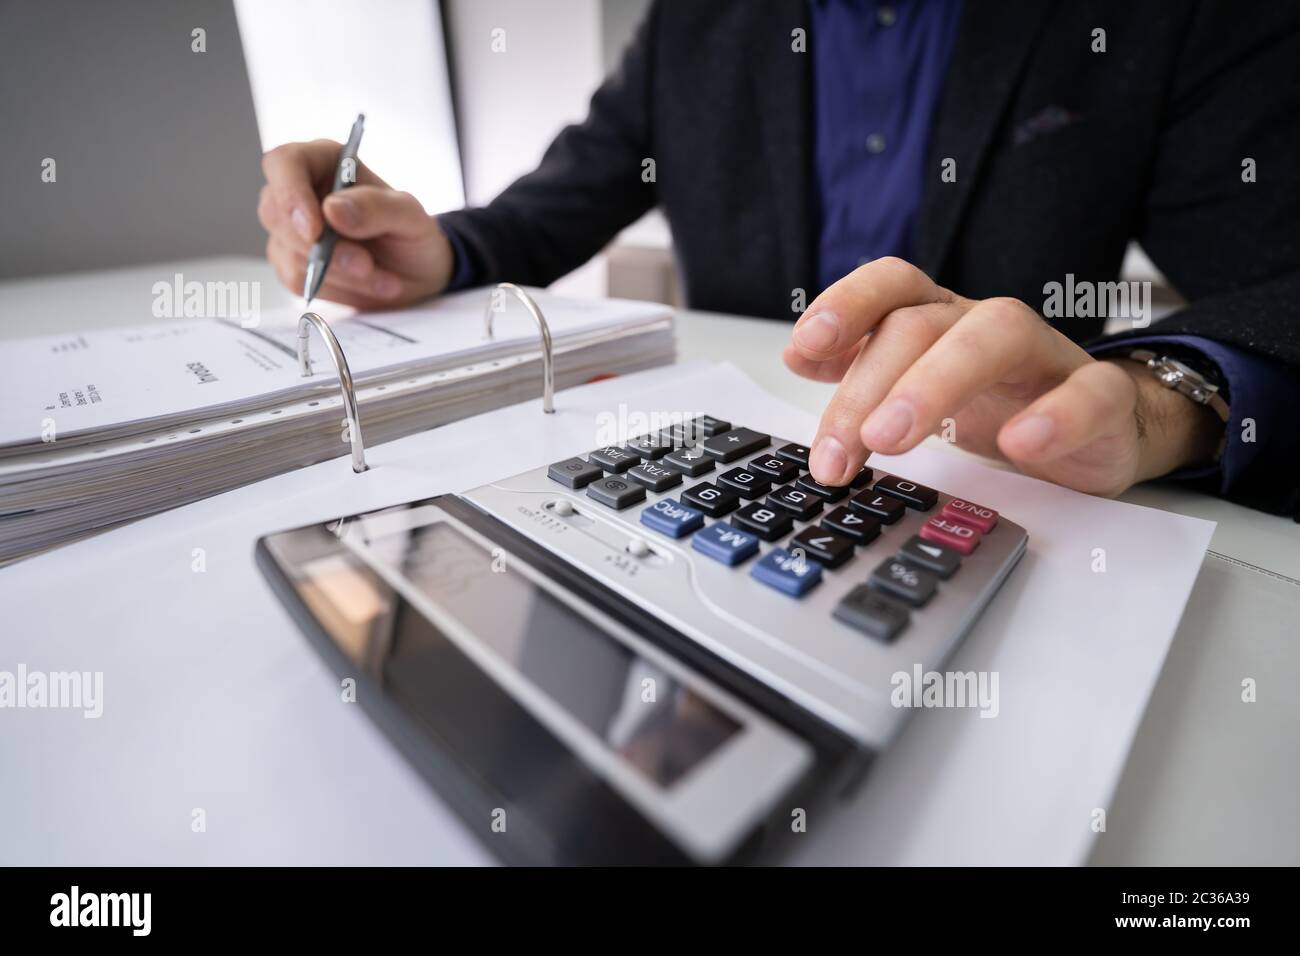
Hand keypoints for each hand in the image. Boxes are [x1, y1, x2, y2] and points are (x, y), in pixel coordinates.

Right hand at [257, 140, 453, 308]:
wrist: (417, 274)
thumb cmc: (411, 233)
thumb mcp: (410, 216)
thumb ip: (377, 207)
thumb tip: (331, 209)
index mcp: (324, 161)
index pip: (284, 163)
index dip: (291, 194)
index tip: (315, 230)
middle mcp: (301, 191)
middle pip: (276, 213)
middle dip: (321, 248)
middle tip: (365, 264)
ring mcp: (291, 229)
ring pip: (289, 252)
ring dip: (339, 272)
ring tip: (383, 277)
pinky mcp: (293, 264)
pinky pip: (298, 279)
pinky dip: (339, 288)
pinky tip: (371, 284)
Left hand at [783, 258, 1223, 496]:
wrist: (1101, 430)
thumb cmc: (999, 405)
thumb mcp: (918, 389)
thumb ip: (860, 371)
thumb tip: (798, 356)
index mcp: (939, 319)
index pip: (891, 286)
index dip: (845, 305)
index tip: (803, 347)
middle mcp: (985, 325)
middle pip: (921, 325)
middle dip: (869, 386)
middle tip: (838, 453)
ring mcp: (1047, 356)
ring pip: (997, 337)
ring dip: (935, 385)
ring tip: (891, 440)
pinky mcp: (1102, 398)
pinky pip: (1088, 392)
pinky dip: (1055, 417)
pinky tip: (1019, 446)